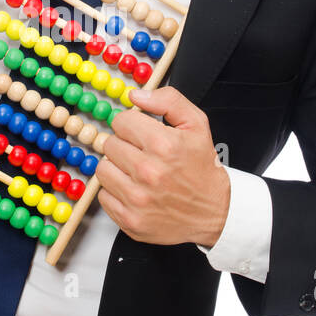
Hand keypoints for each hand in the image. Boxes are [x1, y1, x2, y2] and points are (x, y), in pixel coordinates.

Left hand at [94, 85, 229, 247]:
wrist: (212, 214)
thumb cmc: (203, 171)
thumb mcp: (197, 126)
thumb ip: (169, 101)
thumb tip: (136, 96)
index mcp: (163, 145)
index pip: (121, 121)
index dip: (131, 125)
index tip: (141, 134)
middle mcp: (148, 172)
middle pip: (109, 144)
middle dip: (124, 146)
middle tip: (142, 155)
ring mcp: (137, 198)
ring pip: (103, 169)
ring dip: (117, 169)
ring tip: (137, 173)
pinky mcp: (129, 219)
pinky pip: (104, 195)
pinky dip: (116, 192)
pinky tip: (135, 191)